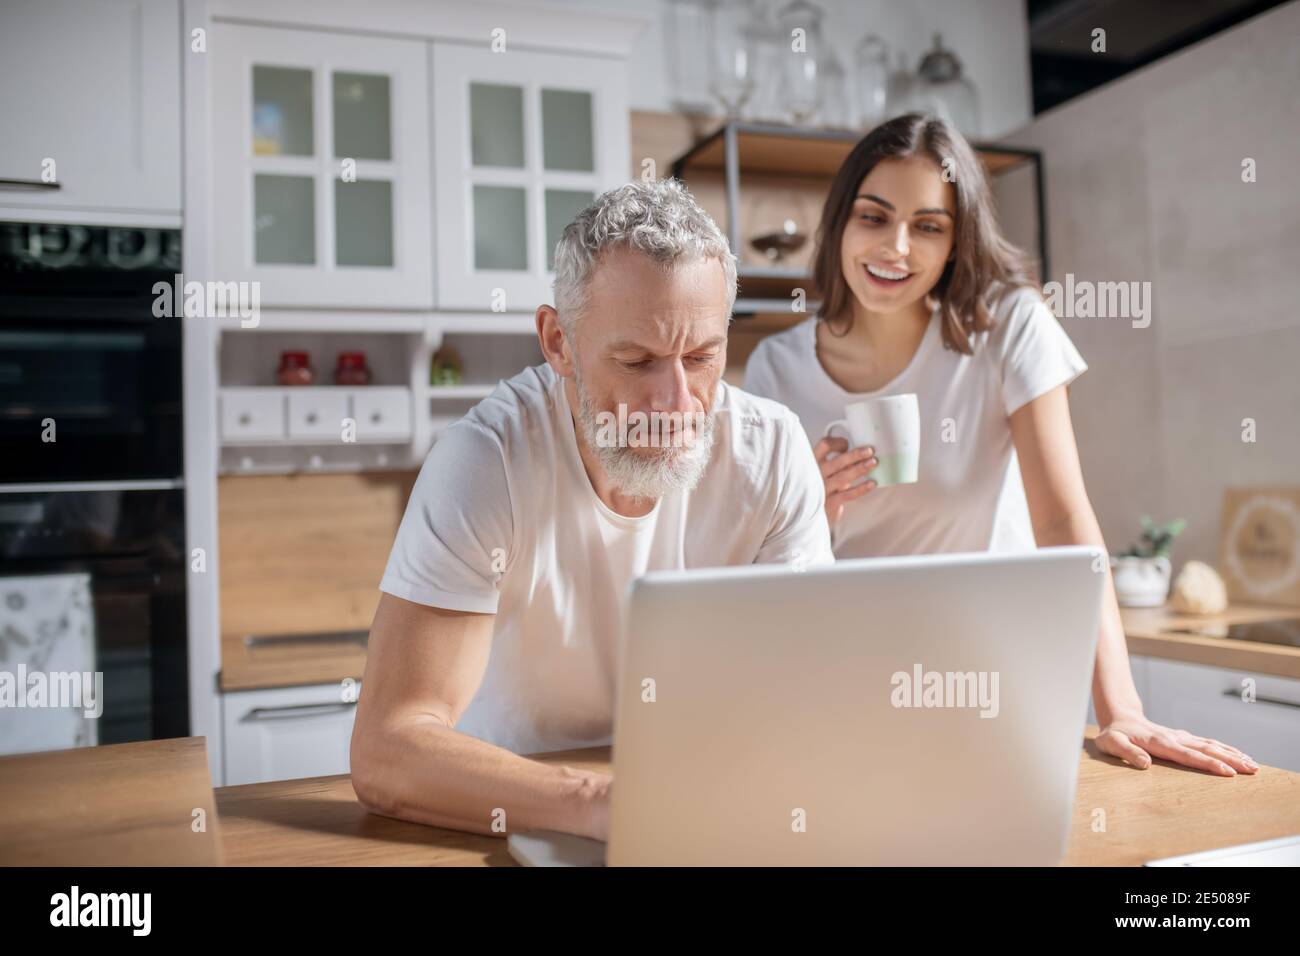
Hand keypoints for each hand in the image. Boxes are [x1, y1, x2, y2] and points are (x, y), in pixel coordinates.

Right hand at [813, 436, 877, 524]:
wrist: (808, 514)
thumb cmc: (819, 488)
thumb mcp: (822, 472)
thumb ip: (836, 464)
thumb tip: (858, 455)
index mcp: (813, 463)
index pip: (823, 446)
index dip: (836, 443)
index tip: (847, 444)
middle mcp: (816, 475)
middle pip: (837, 461)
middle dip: (855, 454)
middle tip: (870, 451)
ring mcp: (823, 490)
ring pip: (843, 477)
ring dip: (860, 469)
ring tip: (873, 463)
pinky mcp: (830, 503)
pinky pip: (848, 495)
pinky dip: (861, 488)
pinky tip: (872, 483)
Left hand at [1095, 713, 1258, 775]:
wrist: (1120, 717)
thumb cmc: (1114, 734)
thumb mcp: (1111, 743)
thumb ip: (1126, 752)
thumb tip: (1144, 764)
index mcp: (1160, 743)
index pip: (1188, 755)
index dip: (1208, 764)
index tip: (1227, 772)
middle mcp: (1175, 738)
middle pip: (1207, 750)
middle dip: (1230, 760)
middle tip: (1251, 769)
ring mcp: (1181, 737)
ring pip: (1211, 745)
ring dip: (1232, 754)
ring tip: (1252, 764)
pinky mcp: (1184, 738)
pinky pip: (1208, 743)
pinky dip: (1225, 749)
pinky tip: (1238, 755)